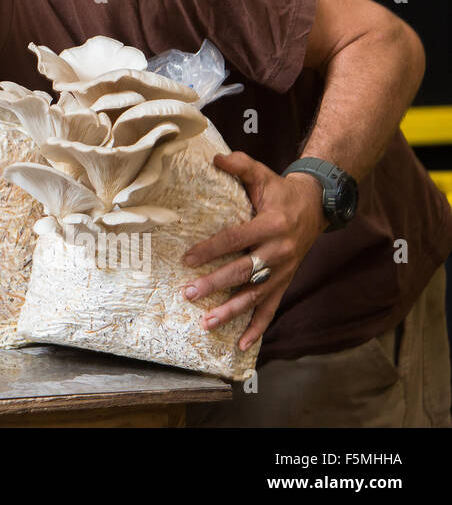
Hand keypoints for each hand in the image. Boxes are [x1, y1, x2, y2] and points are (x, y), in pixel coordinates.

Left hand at [180, 151, 327, 350]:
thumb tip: (214, 159)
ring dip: (231, 311)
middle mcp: (279, 251)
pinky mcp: (286, 282)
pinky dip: (257, 328)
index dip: (211, 249)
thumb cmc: (281, 190)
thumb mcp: (263, 173)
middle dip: (215, 284)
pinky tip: (241, 344)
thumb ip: (239, 165)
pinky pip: (271, 308)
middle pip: (243, 272)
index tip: (187, 259)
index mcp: (271, 225)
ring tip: (207, 323)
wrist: (317, 206)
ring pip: (256, 296)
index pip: (236, 239)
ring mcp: (284, 271)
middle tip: (189, 294)